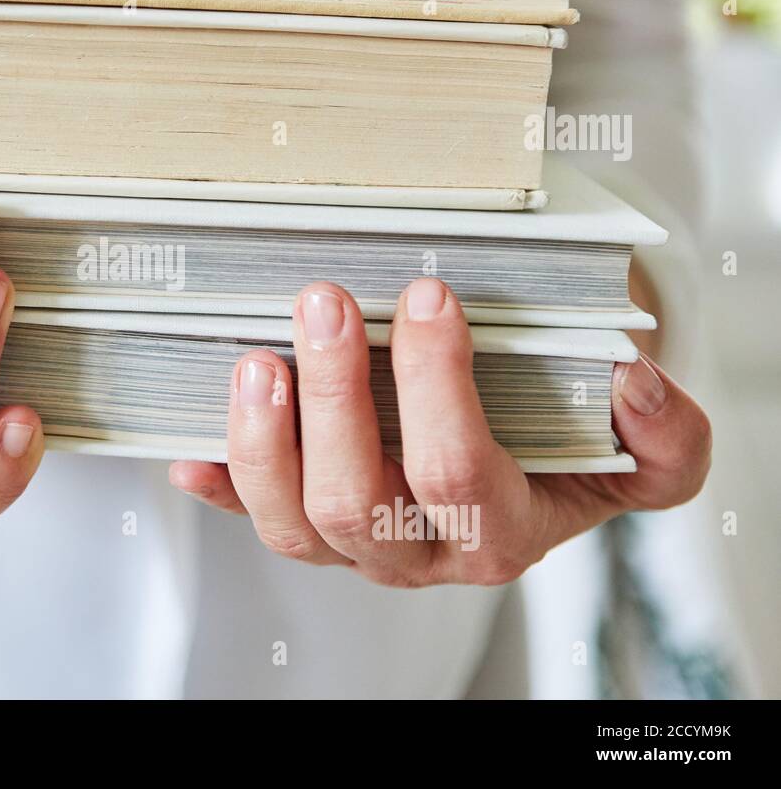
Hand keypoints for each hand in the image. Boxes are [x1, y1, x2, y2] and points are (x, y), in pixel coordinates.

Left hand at [169, 278, 711, 585]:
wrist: (531, 482)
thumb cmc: (570, 455)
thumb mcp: (644, 456)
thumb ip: (663, 440)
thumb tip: (631, 381)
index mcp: (500, 531)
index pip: (460, 472)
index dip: (438, 389)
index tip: (430, 297)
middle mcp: (418, 553)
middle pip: (360, 500)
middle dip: (335, 400)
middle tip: (324, 302)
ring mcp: (355, 545)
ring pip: (293, 523)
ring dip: (264, 442)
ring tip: (256, 361)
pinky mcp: (308, 528)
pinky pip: (251, 521)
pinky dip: (217, 485)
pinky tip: (186, 452)